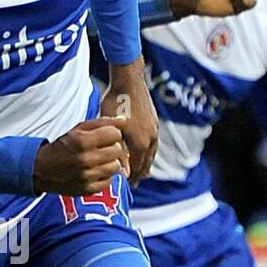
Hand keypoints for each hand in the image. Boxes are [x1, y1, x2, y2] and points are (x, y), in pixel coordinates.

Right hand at [33, 118, 128, 194]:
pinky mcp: (88, 190)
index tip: (105, 136)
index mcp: (82, 141)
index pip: (115, 134)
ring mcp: (87, 176)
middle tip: (103, 149)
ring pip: (116, 167)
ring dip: (110, 163)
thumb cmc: (62, 147)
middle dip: (113, 147)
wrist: (41, 170)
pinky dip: (104, 176)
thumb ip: (101, 123)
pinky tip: (95, 172)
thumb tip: (123, 120)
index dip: (112, 134)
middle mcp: (85, 159)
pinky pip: (109, 181)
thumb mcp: (78, 130)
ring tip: (99, 161)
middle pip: (118, 150)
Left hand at [101, 61, 158, 183]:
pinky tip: (144, 152)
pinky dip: (149, 152)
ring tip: (141, 172)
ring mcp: (155, 130)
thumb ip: (117, 150)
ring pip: (152, 154)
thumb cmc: (115, 103)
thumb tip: (122, 171)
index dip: (131, 178)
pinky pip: (153, 144)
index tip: (126, 185)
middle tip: (133, 184)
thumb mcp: (111, 128)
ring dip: (146, 164)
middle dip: (139, 174)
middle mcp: (151, 139)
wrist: (129, 81)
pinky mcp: (155, 122)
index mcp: (140, 143)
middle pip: (146, 163)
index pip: (137, 168)